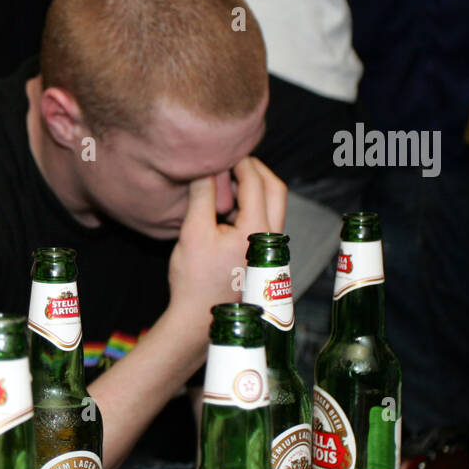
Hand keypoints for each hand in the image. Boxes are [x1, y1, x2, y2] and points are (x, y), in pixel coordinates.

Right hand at [167, 157, 286, 325]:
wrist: (199, 317)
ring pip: (272, 205)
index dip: (241, 161)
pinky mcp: (263, 255)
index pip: (256, 182)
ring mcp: (270, 248)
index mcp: (257, 231)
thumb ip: (202, 195)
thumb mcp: (193, 232)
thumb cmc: (194, 280)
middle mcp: (272, 238)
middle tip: (234, 160)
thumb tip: (206, 168)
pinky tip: (226, 205)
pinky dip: (250, 205)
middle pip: (276, 190)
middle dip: (256, 170)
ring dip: (254, 187)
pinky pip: (264, 219)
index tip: (224, 151)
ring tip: (226, 180)